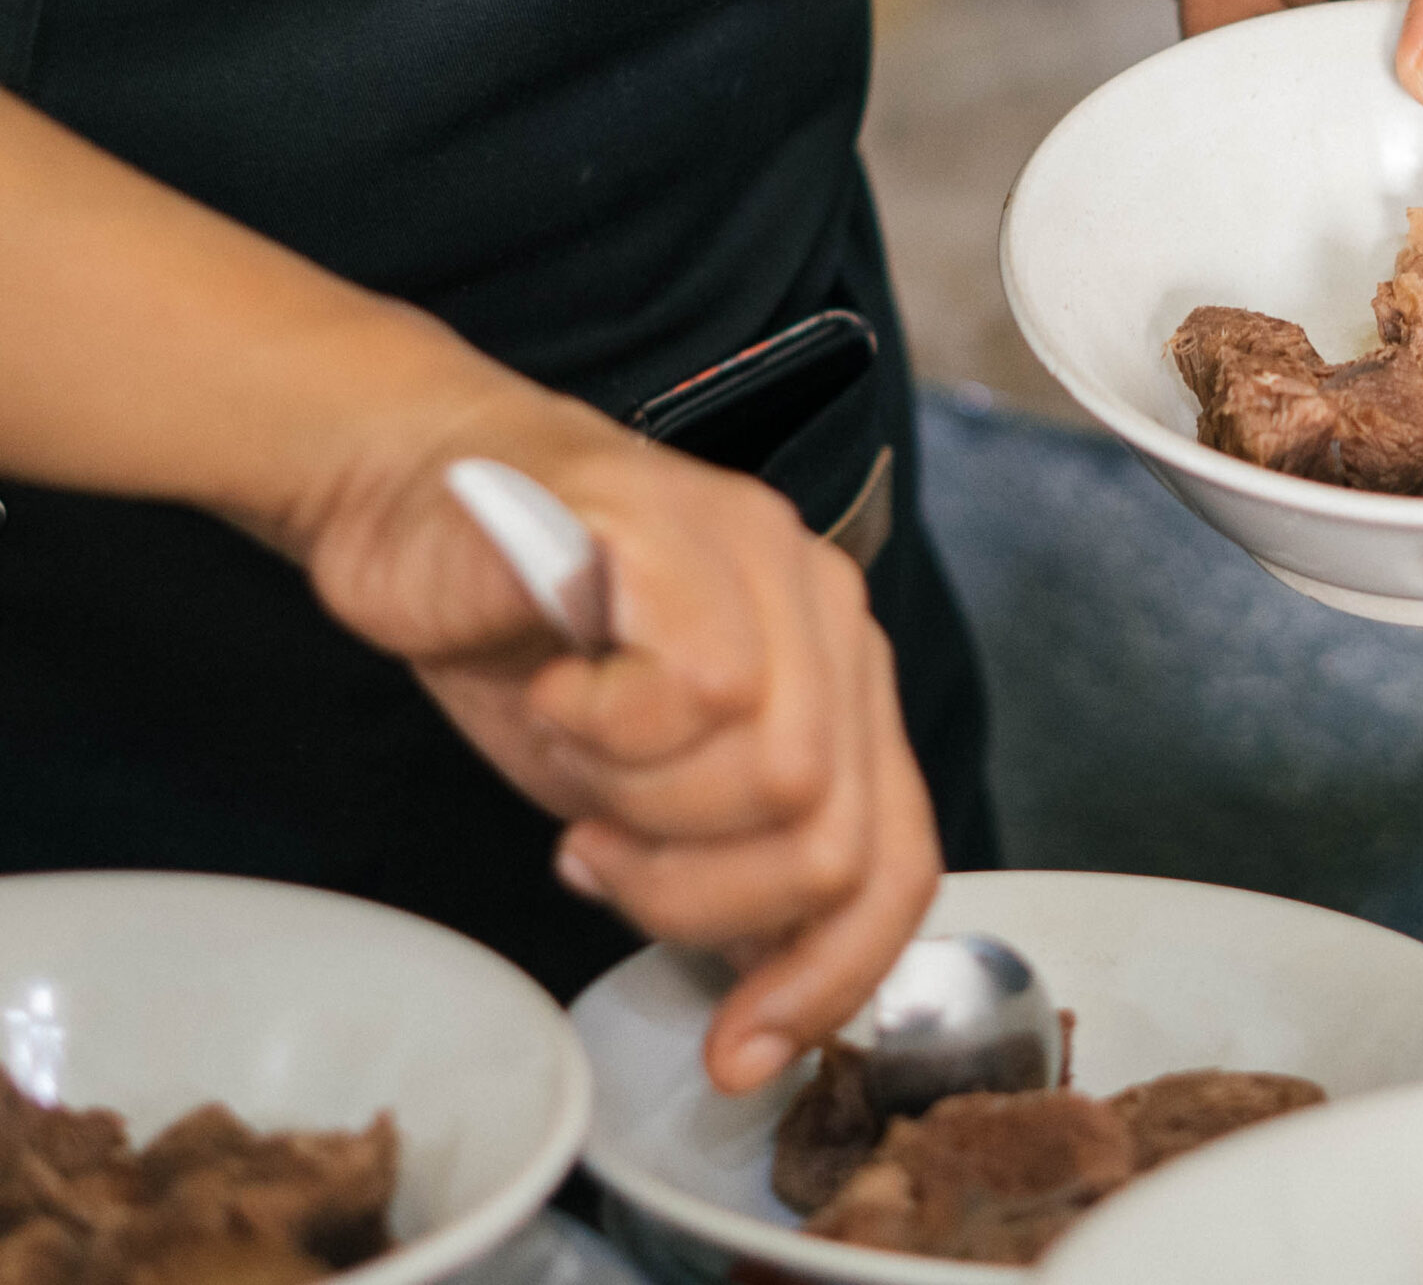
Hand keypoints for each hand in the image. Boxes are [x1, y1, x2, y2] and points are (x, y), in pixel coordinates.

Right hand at [296, 377, 937, 1094]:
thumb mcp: (633, 787)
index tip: (738, 1052)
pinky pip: (694, 691)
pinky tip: (555, 686)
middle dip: (697, 897)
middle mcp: (830, 616)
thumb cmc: (521, 635)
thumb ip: (723, 860)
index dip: (828, 980)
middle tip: (595, 849)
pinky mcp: (689, 531)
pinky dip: (601, 728)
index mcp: (840, 681)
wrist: (407, 488)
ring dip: (644, 812)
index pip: (897, 860)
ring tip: (573, 755)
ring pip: (780, 774)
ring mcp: (769, 563)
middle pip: (835, 840)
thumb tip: (765, 982)